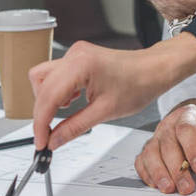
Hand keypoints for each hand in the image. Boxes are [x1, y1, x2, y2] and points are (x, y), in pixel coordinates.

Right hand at [29, 34, 195, 149]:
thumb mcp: (105, 112)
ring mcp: (75, 54)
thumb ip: (74, 127)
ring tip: (68, 111)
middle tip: (48, 135)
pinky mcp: (78, 57)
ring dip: (49, 99)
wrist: (155, 69)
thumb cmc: (139, 84)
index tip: (41, 142)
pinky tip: (74, 101)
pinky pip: (56, 74)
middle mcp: (74, 55)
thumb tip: (54, 141)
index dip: (40, 123)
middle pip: (40, 85)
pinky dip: (59, 91)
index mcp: (80, 65)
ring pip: (44, 77)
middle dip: (43, 112)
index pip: (48, 97)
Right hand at [134, 98, 195, 194]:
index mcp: (189, 115)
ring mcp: (157, 136)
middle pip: (168, 145)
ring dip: (159, 173)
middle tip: (187, 187)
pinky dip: (147, 174)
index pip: (186, 129)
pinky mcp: (149, 149)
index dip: (192, 149)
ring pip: (151, 153)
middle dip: (177, 169)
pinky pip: (142, 161)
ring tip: (169, 188)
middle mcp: (169, 125)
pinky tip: (157, 185)